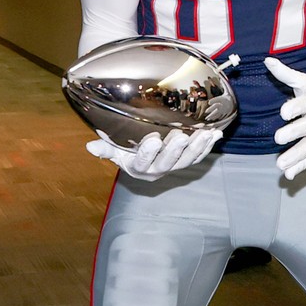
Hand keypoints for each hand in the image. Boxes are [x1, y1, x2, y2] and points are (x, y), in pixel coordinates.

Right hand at [86, 126, 221, 180]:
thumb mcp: (115, 150)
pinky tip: (216, 134)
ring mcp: (173, 167)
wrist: (144, 157)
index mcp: (138, 168)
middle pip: (168, 163)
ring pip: (187, 161)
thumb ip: (105, 148)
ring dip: (197, 148)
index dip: (148, 153)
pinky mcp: (186, 162)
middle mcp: (157, 170)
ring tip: (206, 135)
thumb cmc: (126, 150)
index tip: (153, 140)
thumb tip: (89, 147)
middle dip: (176, 150)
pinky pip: (198, 157)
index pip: (142, 162)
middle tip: (182, 137)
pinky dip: (208, 146)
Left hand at [265, 56, 305, 180]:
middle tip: (277, 138)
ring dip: (296, 156)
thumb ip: (285, 73)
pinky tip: (288, 174)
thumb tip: (268, 61)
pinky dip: (301, 166)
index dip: (295, 108)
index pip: (305, 103)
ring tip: (280, 164)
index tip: (283, 112)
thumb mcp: (304, 81)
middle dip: (294, 132)